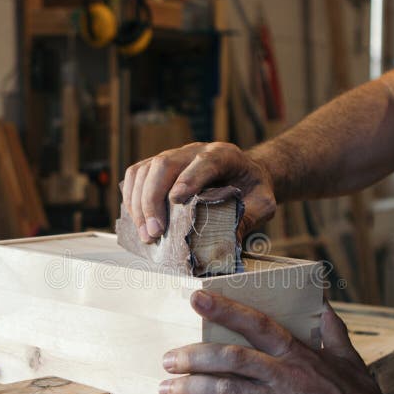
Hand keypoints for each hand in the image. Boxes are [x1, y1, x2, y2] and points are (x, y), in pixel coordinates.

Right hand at [122, 142, 275, 242]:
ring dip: (138, 203)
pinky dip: (131, 198)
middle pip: (164, 164)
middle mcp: (195, 151)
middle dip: (153, 200)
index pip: (204, 161)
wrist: (245, 175)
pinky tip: (138, 222)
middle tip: (154, 233)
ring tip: (146, 234)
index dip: (189, 179)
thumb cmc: (253, 190)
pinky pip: (136, 175)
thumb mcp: (263, 205)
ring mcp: (174, 157)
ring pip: (145, 170)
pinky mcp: (158, 167)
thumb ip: (249, 219)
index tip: (177, 201)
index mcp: (224, 155)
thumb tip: (227, 243)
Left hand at [158, 290, 393, 393]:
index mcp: (298, 353)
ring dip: (191, 390)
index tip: (195, 298)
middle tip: (168, 358)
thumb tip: (323, 299)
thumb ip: (331, 327)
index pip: (256, 323)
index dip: (225, 309)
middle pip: (232, 358)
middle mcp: (284, 376)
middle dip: (194, 356)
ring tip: (166, 390)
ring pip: (226, 393)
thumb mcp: (348, 356)